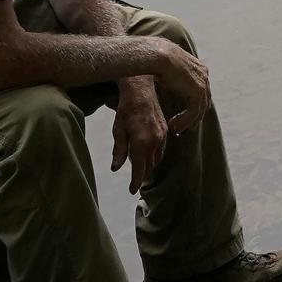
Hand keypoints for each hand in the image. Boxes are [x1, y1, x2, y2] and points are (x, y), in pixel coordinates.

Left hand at [109, 79, 169, 194]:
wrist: (141, 91)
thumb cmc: (126, 110)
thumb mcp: (118, 130)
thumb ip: (119, 150)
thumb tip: (116, 168)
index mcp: (141, 143)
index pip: (139, 169)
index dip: (135, 182)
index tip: (131, 191)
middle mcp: (154, 141)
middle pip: (149, 166)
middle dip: (142, 176)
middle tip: (135, 183)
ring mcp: (162, 136)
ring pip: (157, 159)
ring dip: (149, 167)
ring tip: (141, 171)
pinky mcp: (166, 130)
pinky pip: (161, 150)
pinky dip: (155, 157)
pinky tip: (148, 156)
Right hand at [146, 39, 212, 131]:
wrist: (159, 55)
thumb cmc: (157, 59)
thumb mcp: (168, 68)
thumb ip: (173, 76)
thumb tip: (165, 81)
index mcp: (199, 67)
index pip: (202, 89)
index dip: (197, 103)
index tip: (189, 115)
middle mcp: (203, 74)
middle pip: (204, 99)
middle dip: (196, 115)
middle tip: (189, 128)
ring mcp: (202, 83)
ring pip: (199, 109)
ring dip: (188, 121)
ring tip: (176, 130)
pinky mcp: (197, 91)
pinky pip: (194, 111)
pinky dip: (185, 121)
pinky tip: (174, 126)